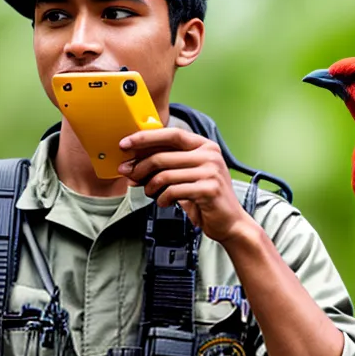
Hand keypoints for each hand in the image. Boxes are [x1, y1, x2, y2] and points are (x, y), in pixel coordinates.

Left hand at [117, 126, 251, 243]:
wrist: (228, 222)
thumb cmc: (204, 199)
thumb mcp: (185, 176)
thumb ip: (165, 167)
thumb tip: (132, 165)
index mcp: (204, 145)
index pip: (171, 134)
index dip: (146, 137)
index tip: (125, 144)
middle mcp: (209, 154)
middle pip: (163, 156)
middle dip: (140, 167)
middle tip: (129, 175)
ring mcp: (211, 171)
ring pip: (165, 175)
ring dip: (150, 186)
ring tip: (150, 193)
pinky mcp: (209, 189)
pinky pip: (173, 191)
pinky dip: (163, 199)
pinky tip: (164, 202)